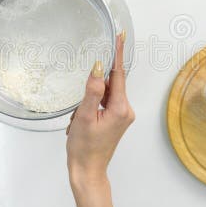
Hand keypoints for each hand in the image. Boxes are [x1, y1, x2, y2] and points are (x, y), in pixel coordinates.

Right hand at [66, 31, 133, 185]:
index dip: (117, 53)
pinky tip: (82, 123)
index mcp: (120, 108)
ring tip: (80, 123)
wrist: (87, 170)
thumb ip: (93, 90)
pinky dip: (90, 108)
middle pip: (109, 85)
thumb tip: (98, 68)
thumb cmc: (84, 148)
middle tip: (80, 114)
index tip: (120, 36)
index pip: (119, 74)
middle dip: (91, 93)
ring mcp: (122, 115)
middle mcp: (126, 110)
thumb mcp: (84, 116)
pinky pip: (103, 103)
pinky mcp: (116, 119)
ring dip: (88, 103)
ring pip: (104, 94)